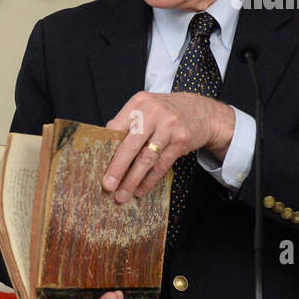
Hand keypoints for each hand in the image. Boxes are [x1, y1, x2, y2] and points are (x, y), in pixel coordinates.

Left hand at [103, 92, 233, 201]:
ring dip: (132, 180)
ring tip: (123, 195)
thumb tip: (103, 147)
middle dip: (117, 169)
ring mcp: (169, 127)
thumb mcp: (145, 109)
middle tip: (107, 186)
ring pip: (146, 159)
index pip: (116, 129)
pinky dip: (149, 180)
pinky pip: (161, 165)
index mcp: (138, 103)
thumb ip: (126, 124)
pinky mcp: (181, 141)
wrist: (202, 112)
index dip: (105, 150)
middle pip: (130, 145)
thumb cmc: (166, 113)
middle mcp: (153, 112)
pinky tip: (140, 189)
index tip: (96, 167)